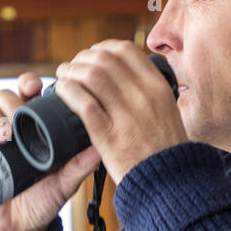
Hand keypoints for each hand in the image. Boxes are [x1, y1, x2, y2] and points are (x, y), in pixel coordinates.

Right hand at [0, 71, 100, 230]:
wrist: (16, 230)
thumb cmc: (42, 202)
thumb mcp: (64, 184)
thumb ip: (81, 166)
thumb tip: (102, 147)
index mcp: (32, 126)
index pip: (28, 93)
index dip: (29, 84)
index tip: (35, 87)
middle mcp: (9, 126)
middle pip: (5, 96)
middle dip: (12, 103)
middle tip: (18, 118)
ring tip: (5, 135)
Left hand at [51, 40, 186, 183]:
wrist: (169, 182)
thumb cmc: (164, 149)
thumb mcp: (167, 110)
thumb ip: (149, 92)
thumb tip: (128, 75)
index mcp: (157, 86)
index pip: (125, 50)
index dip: (102, 48)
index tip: (91, 56)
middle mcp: (143, 96)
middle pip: (104, 59)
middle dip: (81, 59)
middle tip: (71, 68)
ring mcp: (126, 116)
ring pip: (92, 76)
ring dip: (71, 72)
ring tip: (62, 77)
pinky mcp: (110, 137)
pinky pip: (84, 104)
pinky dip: (68, 92)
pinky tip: (61, 91)